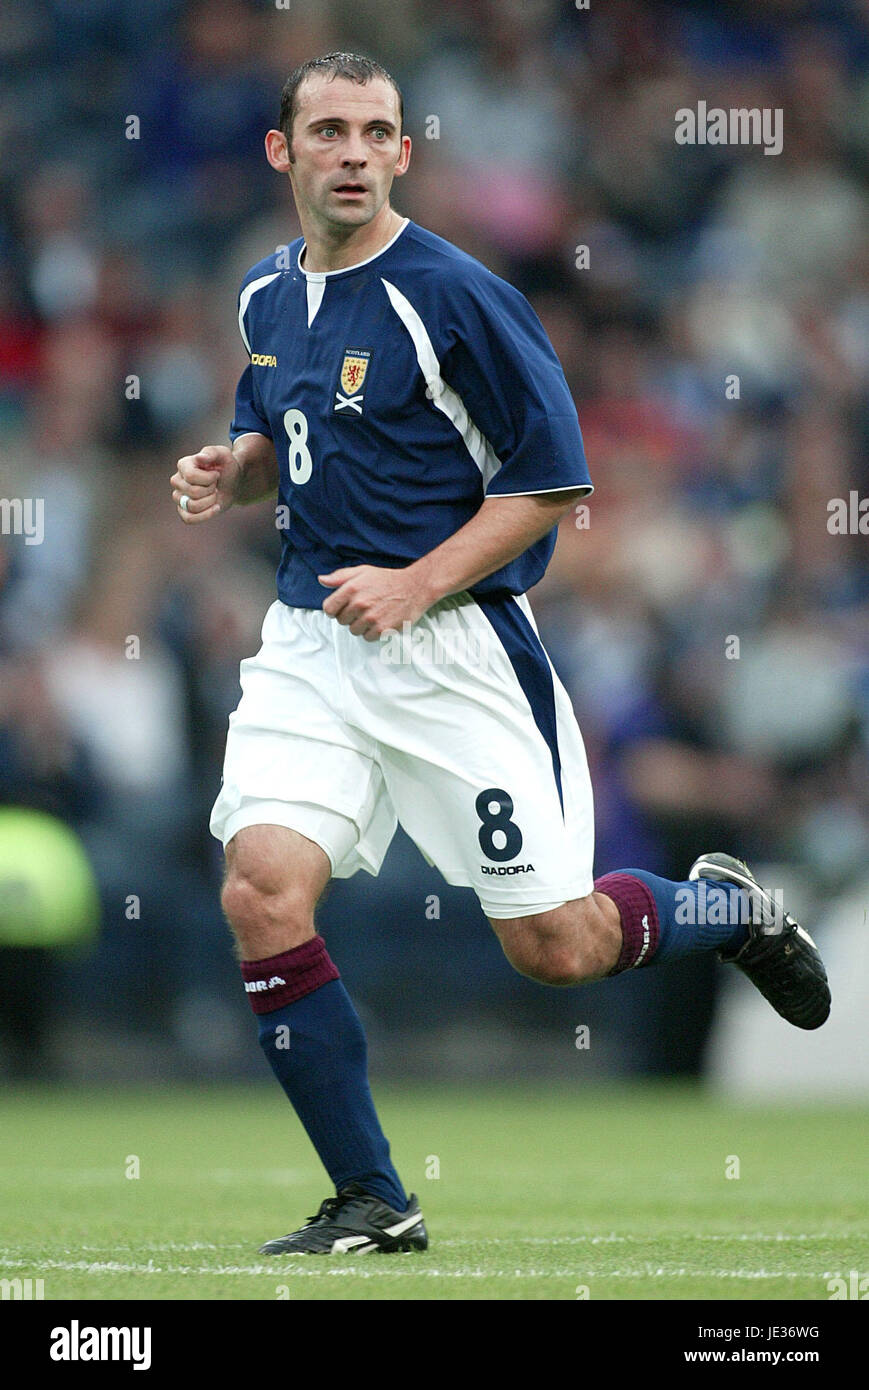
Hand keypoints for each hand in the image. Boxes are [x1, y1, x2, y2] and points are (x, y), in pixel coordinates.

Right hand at [171, 445, 240, 521]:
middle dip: (211, 490)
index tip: (217, 474)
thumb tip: (199, 457)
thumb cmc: (226, 466)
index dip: (209, 479)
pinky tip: (216, 508)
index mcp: (183, 465)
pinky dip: (205, 515)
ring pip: (192, 506)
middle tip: (215, 485)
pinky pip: (189, 519)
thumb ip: (211, 452)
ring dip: (210, 502)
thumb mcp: (223, 454)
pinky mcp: (184, 510)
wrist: (232, 482)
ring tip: (214, 495)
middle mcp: (177, 480)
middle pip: (193, 492)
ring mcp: (178, 496)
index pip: (191, 476)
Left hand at [319, 564, 435, 640]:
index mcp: (351, 588)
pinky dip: (372, 632)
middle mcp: (360, 604)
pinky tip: (380, 621)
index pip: (328, 609)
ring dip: (360, 625)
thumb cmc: (387, 579)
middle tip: (363, 608)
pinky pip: (368, 637)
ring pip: (354, 631)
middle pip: (341, 621)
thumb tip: (321, 580)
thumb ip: (339, 576)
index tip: (342, 608)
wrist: (414, 587)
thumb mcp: (362, 571)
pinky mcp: (383, 629)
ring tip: (372, 614)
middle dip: (349, 616)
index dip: (334, 609)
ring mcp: (371, 618)